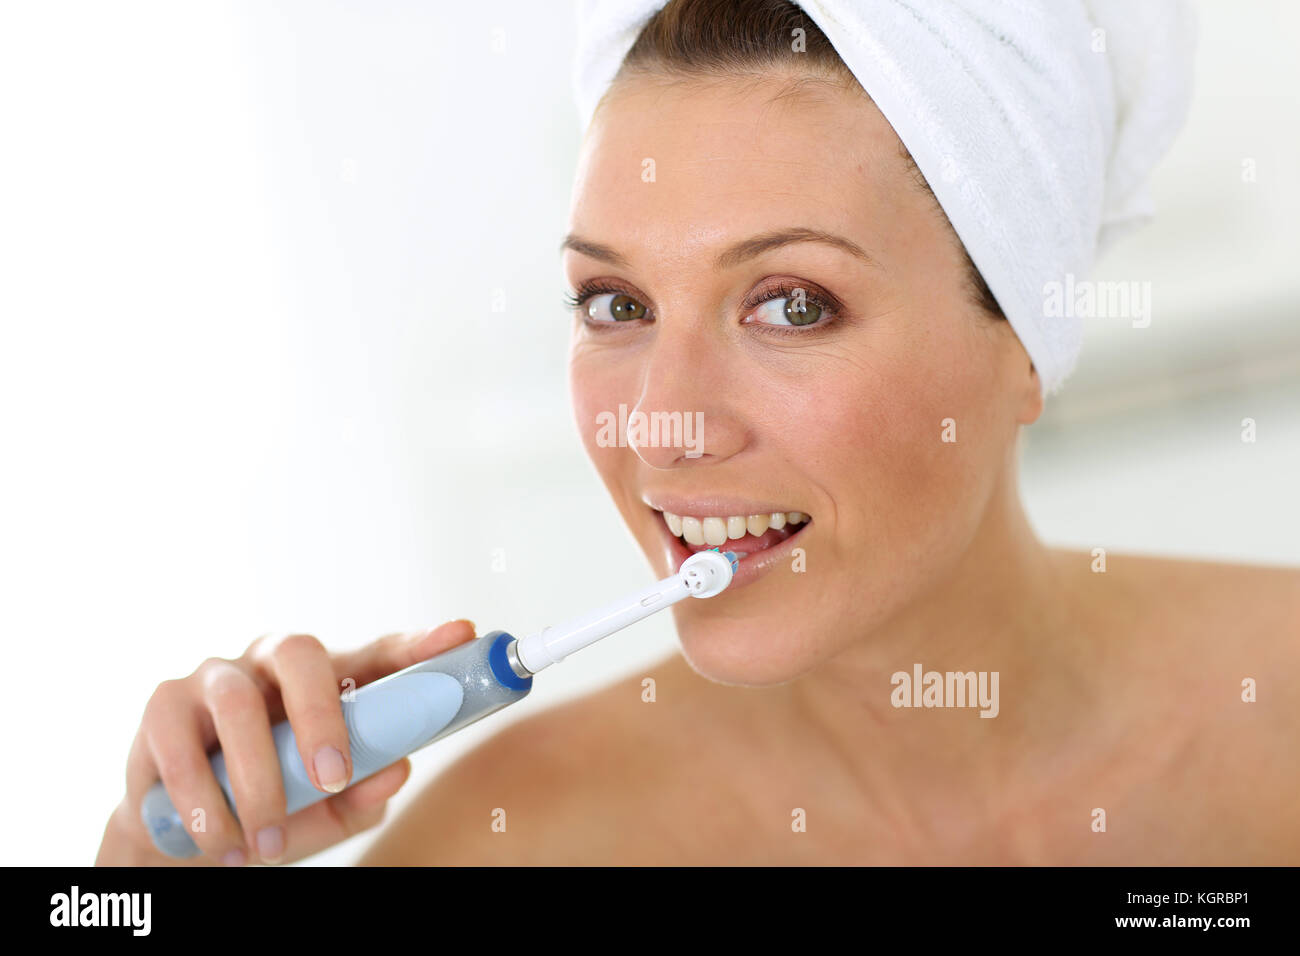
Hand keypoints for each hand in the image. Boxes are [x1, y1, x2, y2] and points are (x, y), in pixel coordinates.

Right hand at [95, 620, 476, 865]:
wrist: (184, 841)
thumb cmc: (274, 809)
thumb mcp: (329, 811)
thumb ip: (364, 791)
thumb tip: (397, 769)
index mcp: (327, 681)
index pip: (380, 653)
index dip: (421, 644)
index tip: (463, 634)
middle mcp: (273, 663)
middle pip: (302, 654)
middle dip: (322, 716)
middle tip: (334, 779)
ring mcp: (216, 677)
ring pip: (237, 704)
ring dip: (256, 779)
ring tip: (266, 842)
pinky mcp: (163, 707)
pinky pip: (180, 744)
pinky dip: (202, 799)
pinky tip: (220, 840)